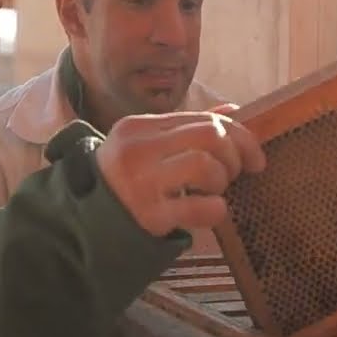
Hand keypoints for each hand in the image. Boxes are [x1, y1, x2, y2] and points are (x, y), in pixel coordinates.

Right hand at [95, 107, 266, 236]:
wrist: (82, 224)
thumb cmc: (123, 183)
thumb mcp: (147, 147)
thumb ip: (186, 130)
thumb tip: (232, 112)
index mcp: (140, 127)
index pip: (202, 118)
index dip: (239, 135)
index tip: (254, 156)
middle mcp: (138, 149)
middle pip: (209, 135)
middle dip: (234, 155)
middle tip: (234, 174)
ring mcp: (142, 182)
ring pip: (204, 165)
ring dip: (221, 180)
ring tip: (213, 191)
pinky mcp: (148, 215)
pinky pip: (200, 206)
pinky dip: (216, 209)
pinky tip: (210, 211)